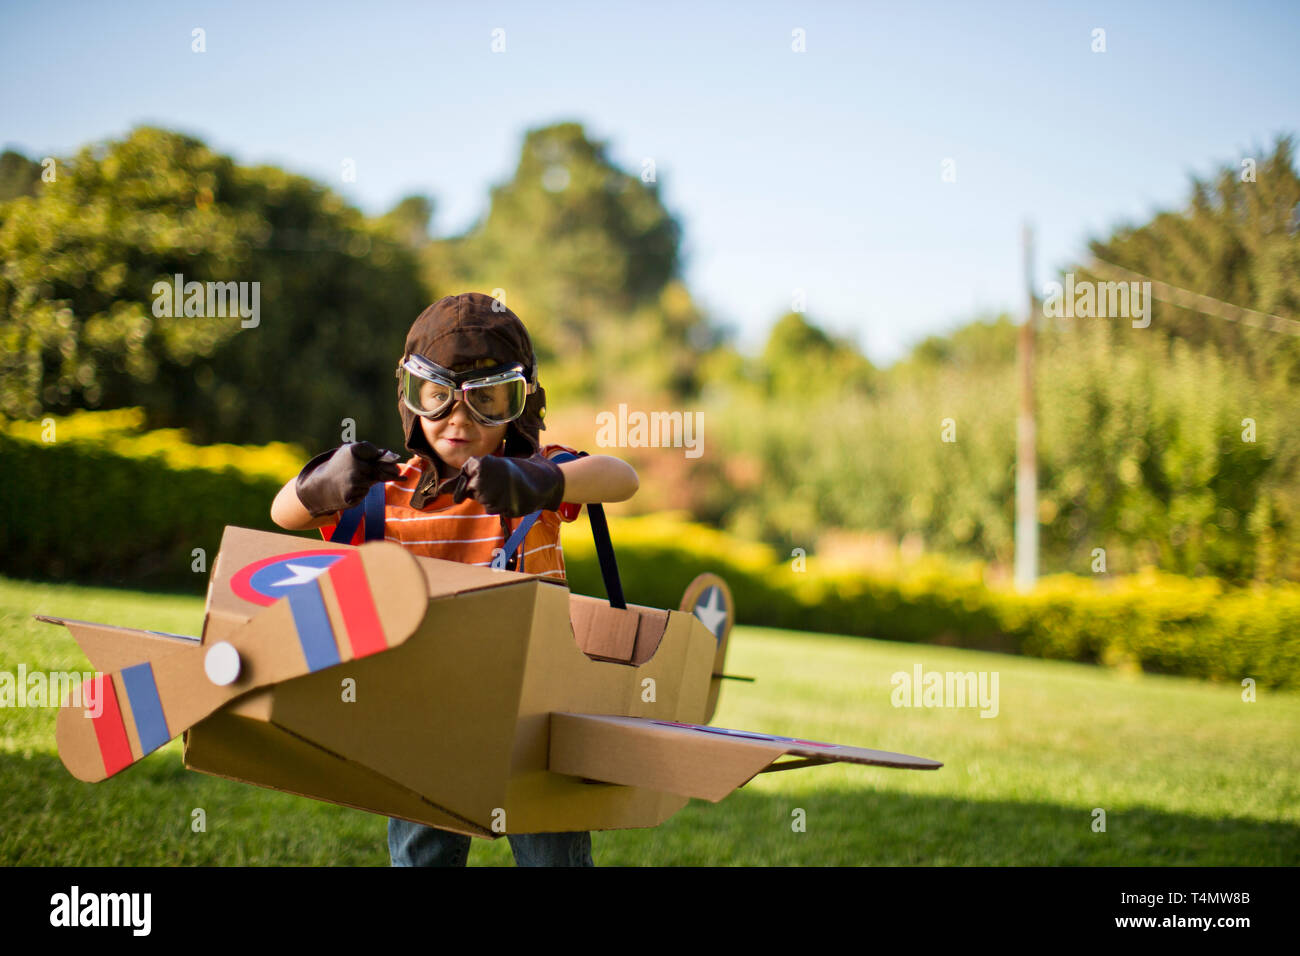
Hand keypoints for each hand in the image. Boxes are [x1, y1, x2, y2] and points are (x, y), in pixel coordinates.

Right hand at [295, 441, 402, 516]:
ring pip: (373, 481)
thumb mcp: (351, 454)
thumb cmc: (340, 466)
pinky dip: (362, 490)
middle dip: (387, 471)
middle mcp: (354, 465)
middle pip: (380, 469)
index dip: (384, 456)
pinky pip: (366, 492)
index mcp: (353, 450)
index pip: (377, 453)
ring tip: (355, 479)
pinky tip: (351, 488)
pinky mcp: (352, 495)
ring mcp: (353, 481)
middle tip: (386, 472)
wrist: (320, 485)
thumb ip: (372, 454)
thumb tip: (395, 458)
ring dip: (370, 481)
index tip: (390, 459)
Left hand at [437, 453, 564, 516]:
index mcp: (479, 463)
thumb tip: (440, 491)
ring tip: (508, 487)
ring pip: (483, 502)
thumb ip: (463, 479)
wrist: (542, 478)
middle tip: (501, 481)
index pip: (464, 479)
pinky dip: (502, 504)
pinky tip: (512, 496)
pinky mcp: (502, 507)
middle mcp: (482, 479)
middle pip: (473, 492)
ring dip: (494, 497)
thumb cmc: (513, 471)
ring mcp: (492, 494)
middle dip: (484, 489)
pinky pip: (494, 510)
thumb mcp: (488, 468)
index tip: (490, 475)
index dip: (477, 478)